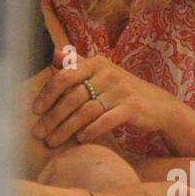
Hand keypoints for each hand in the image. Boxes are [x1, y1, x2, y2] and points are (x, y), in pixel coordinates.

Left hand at [30, 47, 179, 148]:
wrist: (160, 106)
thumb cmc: (123, 92)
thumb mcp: (101, 74)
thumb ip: (77, 64)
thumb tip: (52, 53)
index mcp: (96, 64)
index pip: (65, 76)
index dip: (47, 94)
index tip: (35, 110)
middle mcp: (108, 74)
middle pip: (73, 97)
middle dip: (53, 117)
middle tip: (39, 134)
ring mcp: (121, 90)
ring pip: (86, 111)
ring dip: (66, 129)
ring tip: (53, 142)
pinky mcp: (132, 107)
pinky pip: (106, 120)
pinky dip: (90, 130)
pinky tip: (80, 139)